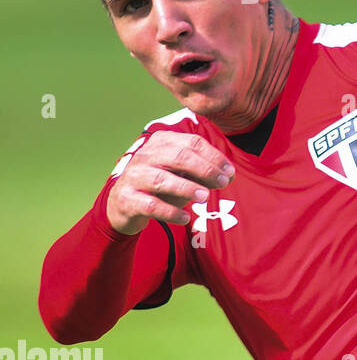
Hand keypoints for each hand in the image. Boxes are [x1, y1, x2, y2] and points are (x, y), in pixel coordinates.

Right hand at [106, 132, 234, 234]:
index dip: (214, 157)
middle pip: (178, 156)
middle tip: (223, 183)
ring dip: (187, 188)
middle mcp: (145, 155)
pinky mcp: (126, 199)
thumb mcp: (181, 173)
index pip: (192, 143)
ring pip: (162, 179)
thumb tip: (228, 175)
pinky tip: (185, 217)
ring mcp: (133, 176)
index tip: (230, 172)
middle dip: (205, 169)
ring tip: (205, 197)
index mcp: (161, 142)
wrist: (123, 204)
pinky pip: (151, 205)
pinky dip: (170, 211)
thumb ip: (202, 171)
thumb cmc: (160, 185)